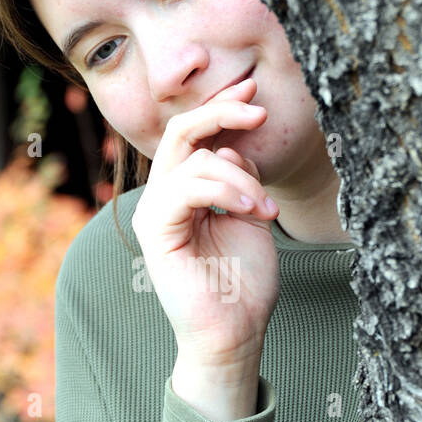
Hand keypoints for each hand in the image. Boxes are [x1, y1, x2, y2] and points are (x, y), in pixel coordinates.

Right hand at [131, 77, 280, 363]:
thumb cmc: (243, 282)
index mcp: (184, 191)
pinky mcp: (157, 231)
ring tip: (266, 209)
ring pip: (193, 160)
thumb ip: (238, 178)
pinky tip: (253, 211)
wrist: (235, 331)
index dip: (222, 107)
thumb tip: (228, 147)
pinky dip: (226, 192)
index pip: (193, 135)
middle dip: (222, 111)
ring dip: (240, 178)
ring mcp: (156, 213)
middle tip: (258, 110)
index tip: (254, 91)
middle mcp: (163, 197)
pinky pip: (187, 188)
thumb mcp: (250, 215)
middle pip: (181, 131)